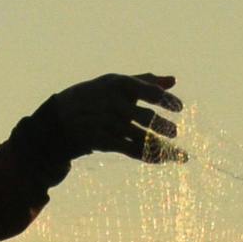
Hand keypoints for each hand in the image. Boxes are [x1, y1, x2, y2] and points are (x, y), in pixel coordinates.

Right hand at [27, 72, 182, 164]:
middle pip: (145, 118)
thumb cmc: (96, 95)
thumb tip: (173, 81)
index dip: (166, 101)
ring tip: (181, 155)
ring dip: (163, 148)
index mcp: (119, 84)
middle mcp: (114, 104)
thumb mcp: (116, 82)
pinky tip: (164, 160)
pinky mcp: (104, 141)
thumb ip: (146, 81)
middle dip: (162, 127)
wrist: (62, 116)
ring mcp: (109, 124)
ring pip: (141, 138)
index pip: (149, 92)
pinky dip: (149, 156)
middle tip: (174, 131)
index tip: (179, 108)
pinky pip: (131, 150)